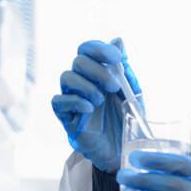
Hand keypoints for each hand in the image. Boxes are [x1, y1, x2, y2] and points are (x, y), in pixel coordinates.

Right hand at [51, 38, 141, 173]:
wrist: (123, 152)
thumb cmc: (126, 121)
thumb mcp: (132, 93)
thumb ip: (124, 69)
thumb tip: (118, 39)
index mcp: (97, 74)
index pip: (87, 49)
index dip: (98, 48)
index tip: (116, 58)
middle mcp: (82, 83)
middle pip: (78, 61)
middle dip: (98, 70)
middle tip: (114, 87)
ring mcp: (72, 99)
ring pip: (66, 77)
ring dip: (87, 86)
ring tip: (101, 101)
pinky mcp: (66, 118)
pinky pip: (59, 101)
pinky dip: (75, 101)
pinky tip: (90, 109)